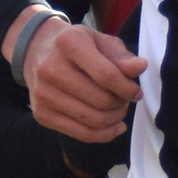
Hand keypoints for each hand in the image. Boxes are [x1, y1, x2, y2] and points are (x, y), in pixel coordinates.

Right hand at [20, 19, 144, 143]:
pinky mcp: (41, 113)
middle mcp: (49, 69)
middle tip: (123, 99)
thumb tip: (140, 67)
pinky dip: (104, 134)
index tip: (135, 92)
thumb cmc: (77, 47)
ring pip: (93, 120)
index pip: (107, 75)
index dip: (128, 88)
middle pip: (101, 100)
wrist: (38, 52)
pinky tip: (113, 126)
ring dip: (114, 118)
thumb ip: (121, 57)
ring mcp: (42, 93)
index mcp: (68, 44)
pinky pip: (82, 134)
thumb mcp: (101, 43)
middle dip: (121, 104)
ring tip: (117, 109)